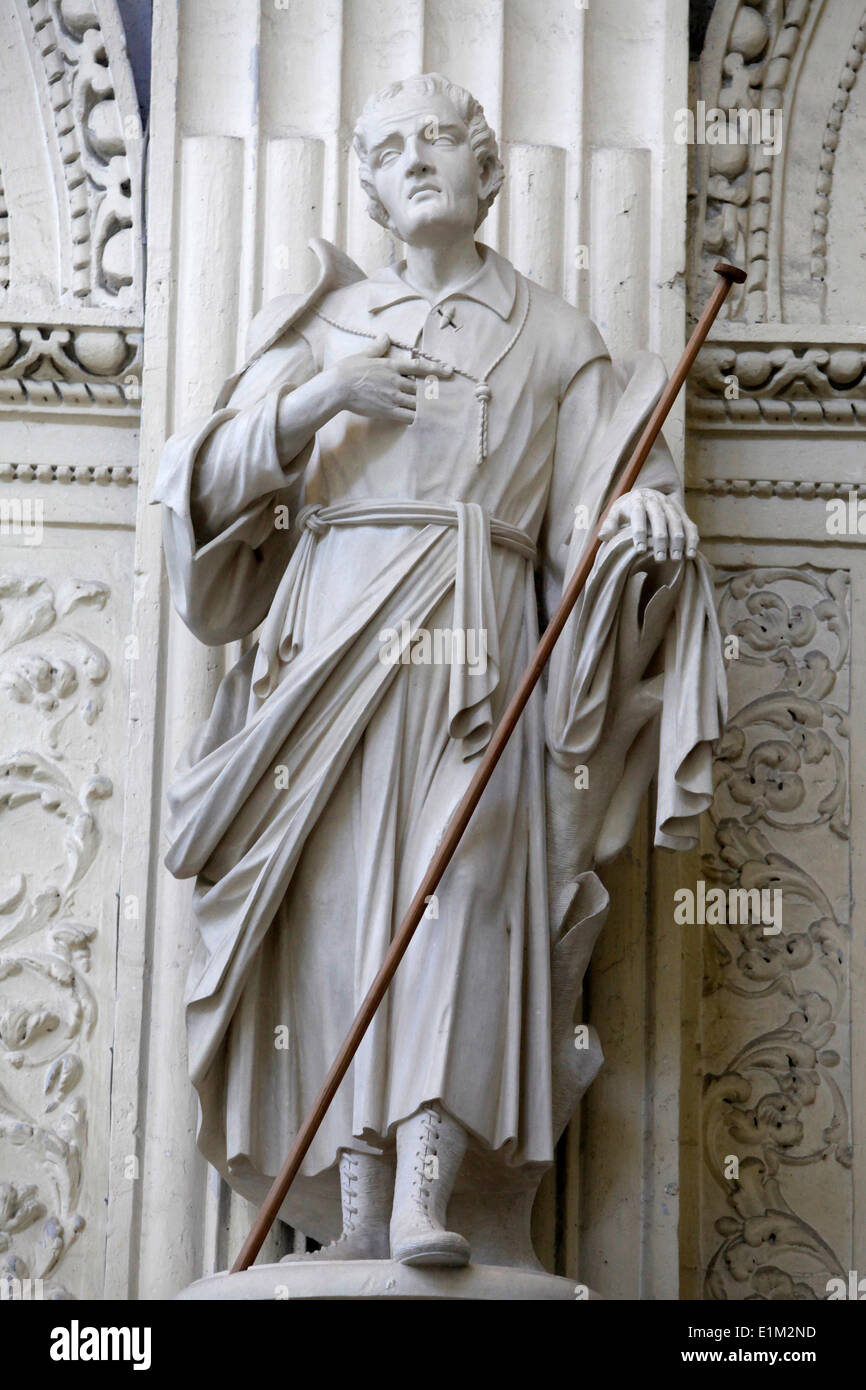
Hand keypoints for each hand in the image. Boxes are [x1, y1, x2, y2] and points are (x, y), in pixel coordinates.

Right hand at [326, 335, 451, 423]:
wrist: (337, 388)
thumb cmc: (348, 370)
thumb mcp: (364, 355)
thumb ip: (378, 347)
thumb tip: (386, 336)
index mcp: (391, 365)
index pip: (419, 366)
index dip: (436, 368)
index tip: (449, 371)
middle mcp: (396, 381)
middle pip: (418, 388)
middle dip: (419, 393)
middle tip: (419, 397)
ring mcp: (393, 396)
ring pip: (415, 403)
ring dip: (416, 406)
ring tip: (414, 408)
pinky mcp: (388, 411)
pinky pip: (408, 416)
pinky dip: (413, 418)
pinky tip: (411, 418)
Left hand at [598, 488, 697, 561]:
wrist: (643, 495)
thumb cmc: (626, 511)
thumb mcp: (615, 514)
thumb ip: (609, 524)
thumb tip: (604, 536)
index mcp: (637, 500)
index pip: (639, 515)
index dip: (640, 532)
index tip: (640, 550)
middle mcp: (655, 500)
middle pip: (660, 519)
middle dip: (661, 540)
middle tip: (660, 559)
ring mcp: (670, 505)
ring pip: (677, 522)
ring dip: (678, 541)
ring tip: (675, 559)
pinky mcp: (681, 512)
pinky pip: (690, 525)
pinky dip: (692, 540)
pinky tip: (691, 555)